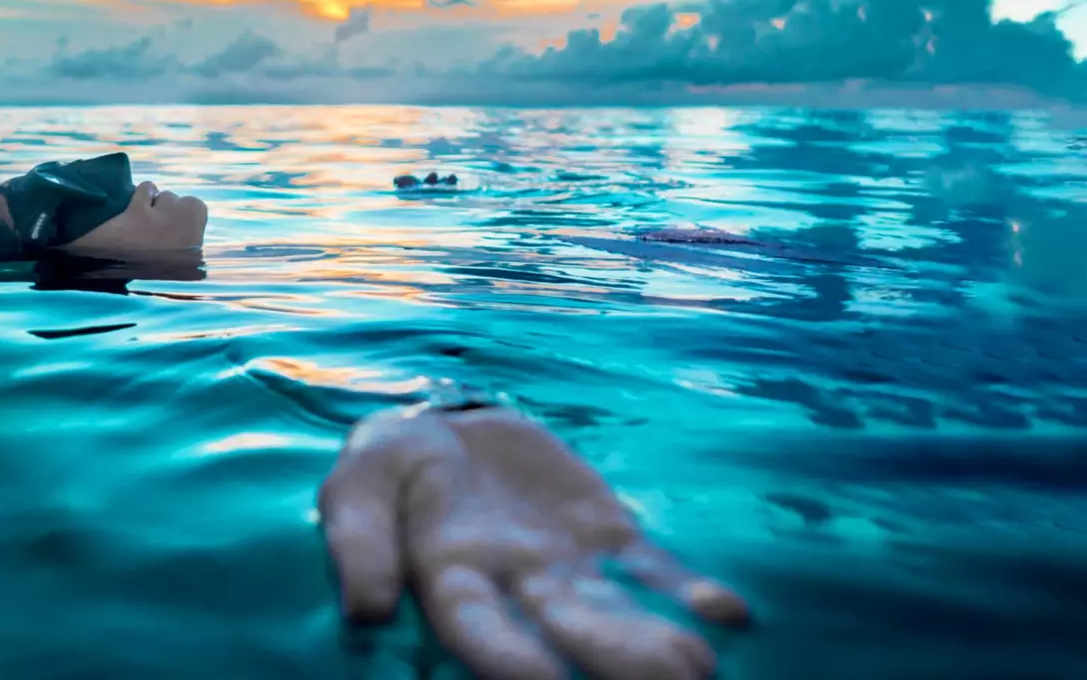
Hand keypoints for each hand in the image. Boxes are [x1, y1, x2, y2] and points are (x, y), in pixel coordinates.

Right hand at [318, 405, 749, 679]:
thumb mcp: (359, 481)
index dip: (509, 657)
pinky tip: (727, 612)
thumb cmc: (391, 465)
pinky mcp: (605, 535)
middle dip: (614, 657)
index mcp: (450, 581)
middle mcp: (516, 586)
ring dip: (656, 637)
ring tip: (700, 663)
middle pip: (565, 628)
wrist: (448, 430)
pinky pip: (648, 566)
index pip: (480, 629)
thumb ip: (359, 539)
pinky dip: (685, 589)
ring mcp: (567, 564)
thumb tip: (367, 610)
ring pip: (614, 607)